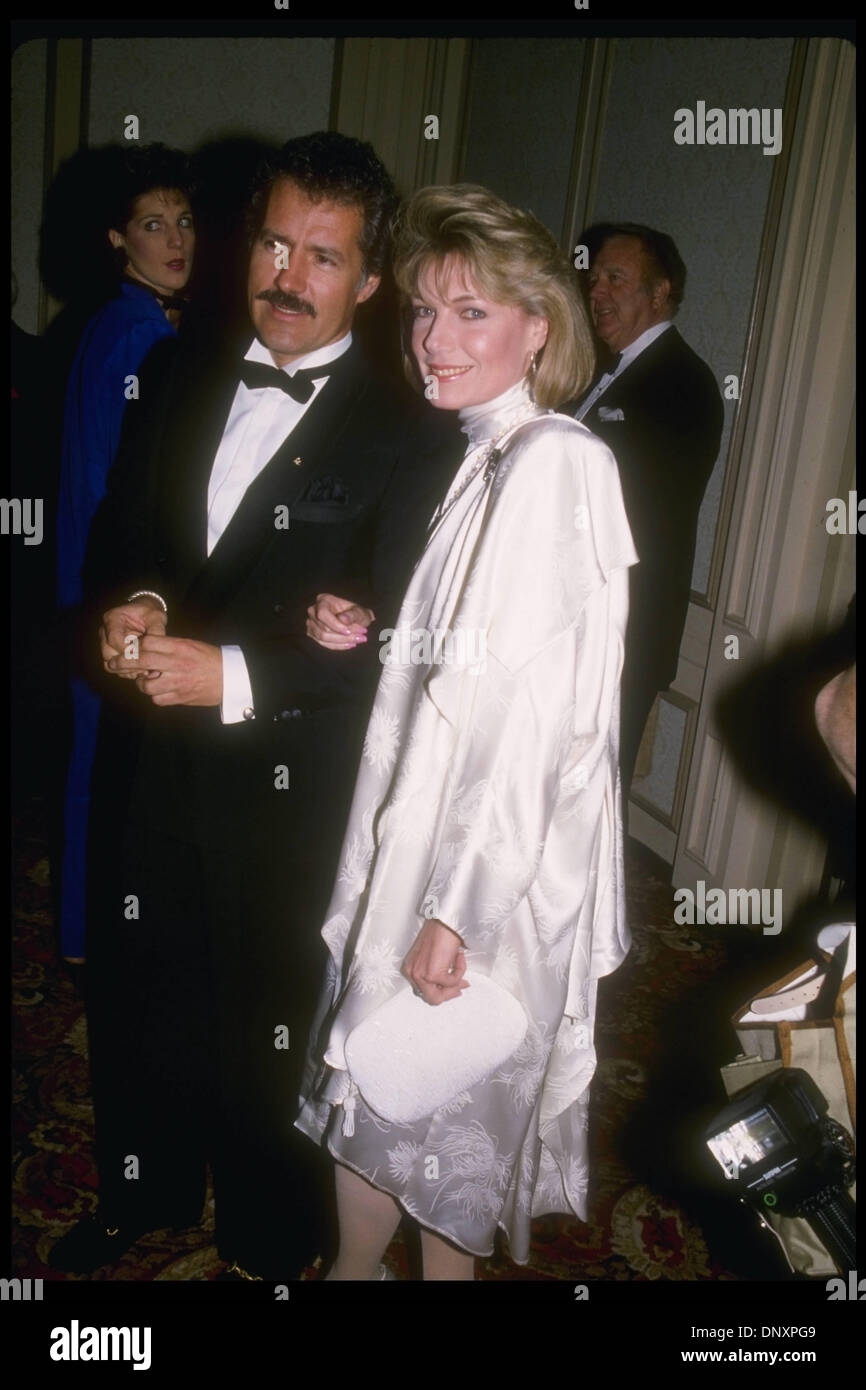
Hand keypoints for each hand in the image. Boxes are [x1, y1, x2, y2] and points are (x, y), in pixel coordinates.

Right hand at [100, 600, 166, 678]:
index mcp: (112, 619)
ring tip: (146, 671)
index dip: (130, 651)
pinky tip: (143, 672)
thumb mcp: (156, 617)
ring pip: (109, 665)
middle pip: (108, 654)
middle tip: (148, 668)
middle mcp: (104, 632)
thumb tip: (158, 649)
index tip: (146, 656)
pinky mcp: (111, 655)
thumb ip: (157, 630)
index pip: (115, 639)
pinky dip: (128, 673)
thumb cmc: (150, 614)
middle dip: (129, 663)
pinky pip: (115, 669)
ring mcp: (105, 644)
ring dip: (128, 670)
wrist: (146, 616)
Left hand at [106, 635, 222, 706]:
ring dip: (141, 683)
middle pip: (141, 661)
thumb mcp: (191, 645)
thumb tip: (145, 648)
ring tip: (146, 680)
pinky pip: (157, 699)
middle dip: (122, 663)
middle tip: (111, 664)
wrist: (231, 679)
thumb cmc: (211, 659)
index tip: (126, 648)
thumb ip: (169, 646)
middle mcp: (176, 664)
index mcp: (180, 647)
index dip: (134, 646)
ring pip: (146, 685)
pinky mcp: (180, 698)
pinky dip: (156, 695)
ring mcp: (177, 682)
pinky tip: (160, 690)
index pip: (148, 643)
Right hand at [306, 593, 374, 650]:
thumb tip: (343, 619)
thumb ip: (353, 614)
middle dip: (342, 636)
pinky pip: (324, 643)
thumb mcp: (360, 612)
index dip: (335, 625)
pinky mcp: (313, 634)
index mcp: (323, 600)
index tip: (348, 631)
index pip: (322, 614)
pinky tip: (350, 644)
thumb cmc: (357, 614)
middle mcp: (313, 611)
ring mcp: (312, 623)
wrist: (357, 621)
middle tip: (361, 637)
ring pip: (322, 638)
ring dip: (342, 641)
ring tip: (358, 640)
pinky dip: (338, 645)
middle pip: (323, 628)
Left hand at [401, 919, 467, 1004]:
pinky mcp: (432, 974)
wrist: (445, 922)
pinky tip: (458, 956)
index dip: (442, 992)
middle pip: (431, 998)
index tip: (454, 988)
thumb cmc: (440, 932)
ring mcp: (420, 975)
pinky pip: (452, 982)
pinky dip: (460, 971)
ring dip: (455, 982)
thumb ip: (436, 974)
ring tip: (460, 965)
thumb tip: (452, 987)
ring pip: (440, 996)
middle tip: (461, 984)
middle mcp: (411, 973)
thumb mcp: (433, 958)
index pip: (424, 992)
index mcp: (409, 969)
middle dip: (450, 992)